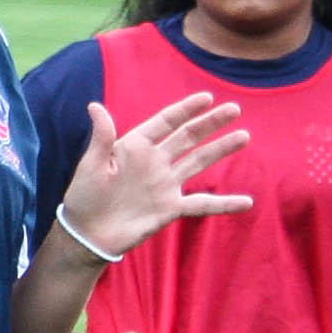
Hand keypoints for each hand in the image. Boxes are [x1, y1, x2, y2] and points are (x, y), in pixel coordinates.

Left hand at [58, 93, 253, 258]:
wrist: (88, 234)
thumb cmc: (84, 196)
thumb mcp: (91, 164)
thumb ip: (101, 136)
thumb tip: (94, 105)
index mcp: (135, 146)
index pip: (166, 123)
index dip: (185, 110)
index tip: (206, 98)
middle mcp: (155, 162)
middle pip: (188, 137)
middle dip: (210, 123)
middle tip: (234, 109)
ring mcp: (165, 185)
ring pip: (199, 162)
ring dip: (221, 150)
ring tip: (244, 136)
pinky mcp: (171, 208)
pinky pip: (202, 204)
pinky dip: (224, 204)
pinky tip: (246, 202)